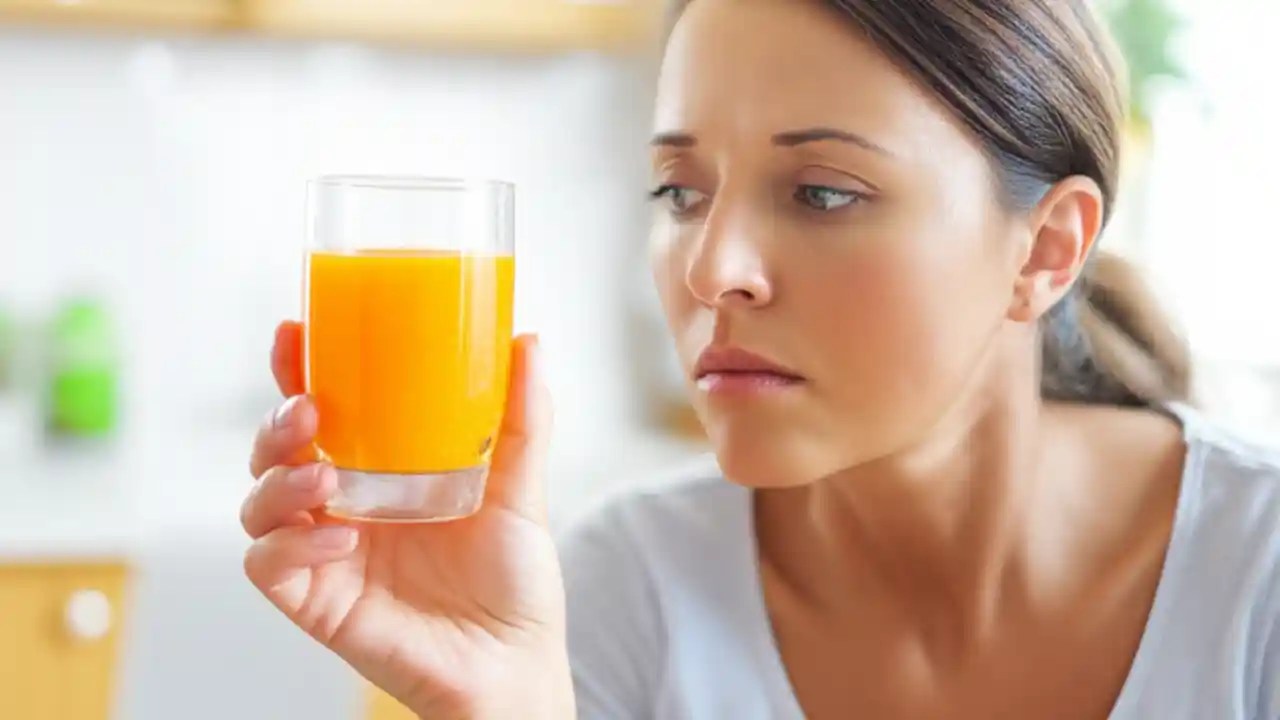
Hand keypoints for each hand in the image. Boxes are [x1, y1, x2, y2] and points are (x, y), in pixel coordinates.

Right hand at [242, 321, 573, 718]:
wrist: (515, 662)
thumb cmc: (515, 580)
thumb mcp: (521, 488)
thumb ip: (523, 419)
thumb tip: (528, 341)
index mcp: (381, 473)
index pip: (323, 413)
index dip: (297, 372)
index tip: (296, 334)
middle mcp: (344, 510)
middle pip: (275, 452)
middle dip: (276, 423)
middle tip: (310, 413)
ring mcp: (326, 556)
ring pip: (258, 506)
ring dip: (278, 483)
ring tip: (325, 482)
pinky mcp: (317, 603)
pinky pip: (269, 568)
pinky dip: (290, 548)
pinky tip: (338, 541)